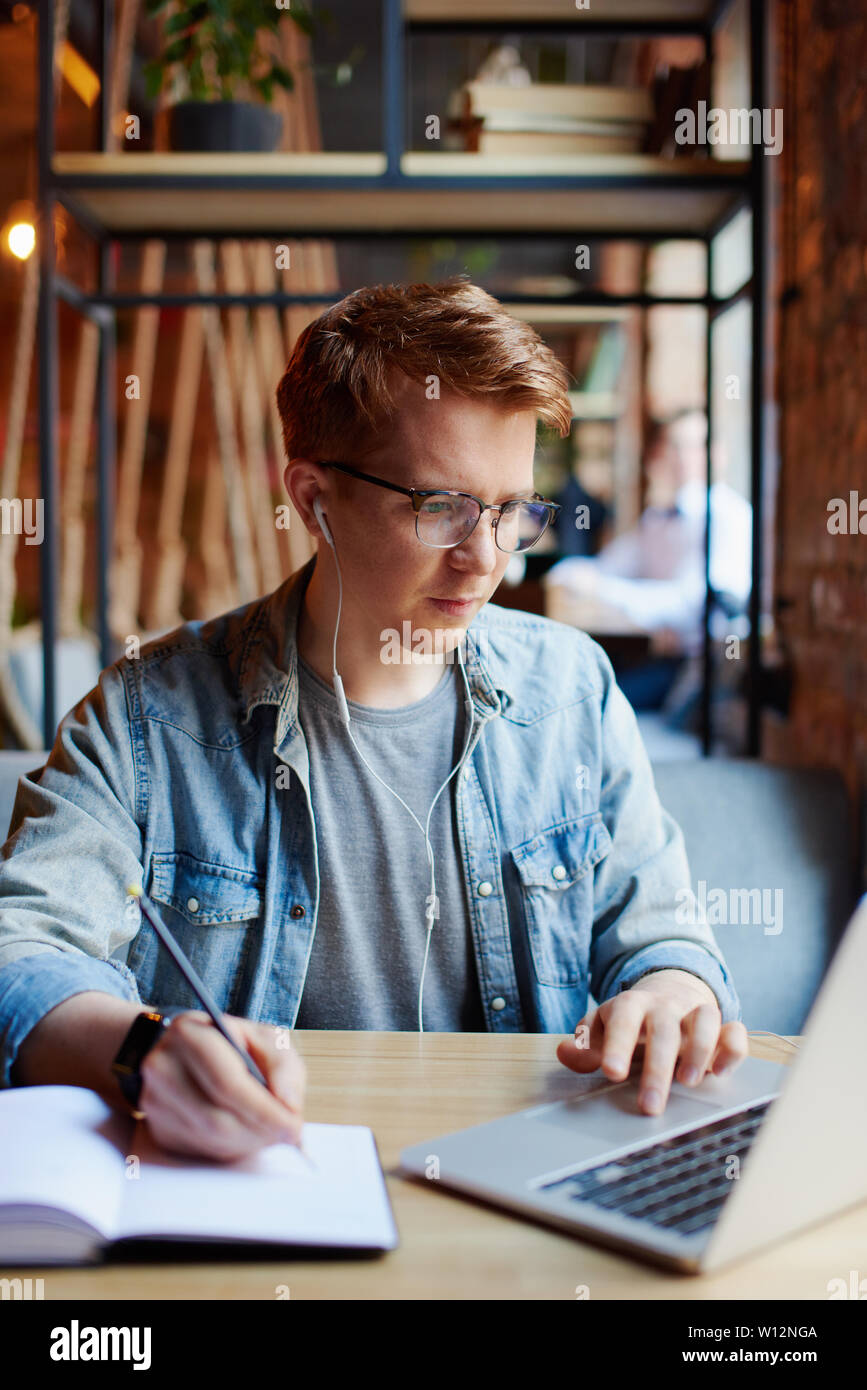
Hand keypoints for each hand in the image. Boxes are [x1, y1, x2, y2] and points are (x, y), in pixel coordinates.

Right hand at [138, 1011, 305, 1160]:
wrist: (189, 1051)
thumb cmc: (234, 1043)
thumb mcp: (266, 1038)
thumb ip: (282, 1066)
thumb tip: (288, 1107)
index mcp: (189, 1035)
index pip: (227, 1083)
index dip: (264, 1110)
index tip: (293, 1126)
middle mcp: (163, 1067)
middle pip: (216, 1119)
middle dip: (260, 1132)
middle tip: (288, 1134)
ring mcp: (155, 1101)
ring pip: (210, 1139)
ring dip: (249, 1142)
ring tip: (270, 1130)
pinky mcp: (158, 1128)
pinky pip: (202, 1150)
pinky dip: (233, 1147)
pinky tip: (246, 1132)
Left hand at [556, 969, 748, 1114]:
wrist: (670, 993)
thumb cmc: (631, 1021)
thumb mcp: (604, 1028)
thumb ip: (586, 1045)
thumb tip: (564, 1053)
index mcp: (631, 1004)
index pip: (623, 1017)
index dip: (617, 1043)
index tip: (612, 1072)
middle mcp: (665, 1006)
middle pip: (664, 1028)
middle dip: (658, 1067)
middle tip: (650, 1105)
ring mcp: (695, 1013)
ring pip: (705, 1018)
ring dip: (699, 1050)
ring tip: (689, 1083)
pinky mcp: (722, 1027)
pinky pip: (734, 1031)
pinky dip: (732, 1049)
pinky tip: (720, 1074)